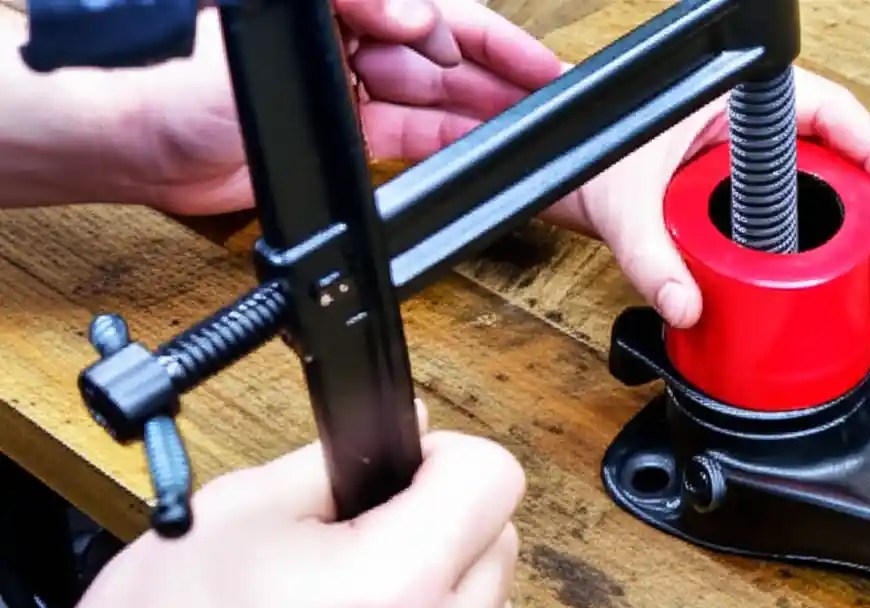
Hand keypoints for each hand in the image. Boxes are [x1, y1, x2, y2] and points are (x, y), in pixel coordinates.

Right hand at [2, 402, 526, 607]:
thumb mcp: (244, 509)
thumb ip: (344, 461)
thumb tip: (411, 431)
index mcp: (388, 590)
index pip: (493, 479)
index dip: (447, 456)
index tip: (410, 463)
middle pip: (501, 538)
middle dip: (447, 514)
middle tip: (372, 523)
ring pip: (498, 599)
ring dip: (451, 574)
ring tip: (365, 580)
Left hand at [105, 0, 561, 214]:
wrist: (142, 140)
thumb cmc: (186, 68)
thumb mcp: (277, 16)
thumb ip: (355, 2)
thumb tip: (421, 17)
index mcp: (344, 7)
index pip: (439, 15)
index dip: (493, 43)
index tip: (538, 67)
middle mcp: (353, 43)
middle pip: (447, 61)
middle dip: (500, 82)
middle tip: (549, 107)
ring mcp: (351, 93)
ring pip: (436, 103)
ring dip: (483, 118)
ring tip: (528, 134)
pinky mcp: (345, 143)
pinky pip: (412, 141)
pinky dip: (447, 148)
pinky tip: (479, 154)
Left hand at [566, 67, 869, 326]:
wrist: (562, 176)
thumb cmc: (592, 158)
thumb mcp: (625, 208)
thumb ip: (651, 260)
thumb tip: (687, 305)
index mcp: (737, 101)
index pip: (830, 114)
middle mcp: (750, 129)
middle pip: (835, 170)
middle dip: (868, 230)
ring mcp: (747, 164)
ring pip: (816, 198)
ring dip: (845, 247)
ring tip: (866, 298)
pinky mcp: (738, 195)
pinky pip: (788, 218)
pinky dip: (811, 252)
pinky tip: (826, 289)